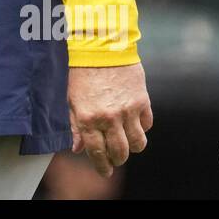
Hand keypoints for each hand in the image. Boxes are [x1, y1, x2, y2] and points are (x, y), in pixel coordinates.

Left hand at [67, 62, 152, 177]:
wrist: (101, 46)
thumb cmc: (81, 72)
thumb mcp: (71, 99)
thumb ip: (74, 125)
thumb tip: (77, 148)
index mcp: (88, 118)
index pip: (97, 153)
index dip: (102, 166)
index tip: (105, 171)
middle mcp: (109, 118)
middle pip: (120, 152)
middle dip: (118, 159)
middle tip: (115, 158)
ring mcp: (128, 111)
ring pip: (138, 143)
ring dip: (133, 147)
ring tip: (127, 142)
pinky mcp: (142, 101)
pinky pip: (148, 125)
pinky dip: (143, 128)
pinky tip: (134, 122)